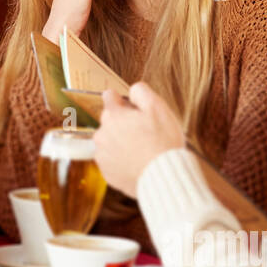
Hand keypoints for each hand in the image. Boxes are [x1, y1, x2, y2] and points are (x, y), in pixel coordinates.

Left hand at [95, 82, 185, 198]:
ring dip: (121, 142)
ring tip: (142, 149)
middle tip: (144, 132)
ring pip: (110, 141)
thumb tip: (132, 89)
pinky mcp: (107, 173)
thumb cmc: (162, 142)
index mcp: (113, 115)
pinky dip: (122, 160)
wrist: (164, 177)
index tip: (132, 107)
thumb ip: (141, 92)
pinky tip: (137, 162)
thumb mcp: (158, 107)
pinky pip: (112, 161)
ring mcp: (102, 155)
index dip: (122, 99)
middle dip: (123, 123)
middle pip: (110, 121)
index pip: (109, 96)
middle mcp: (102, 134)